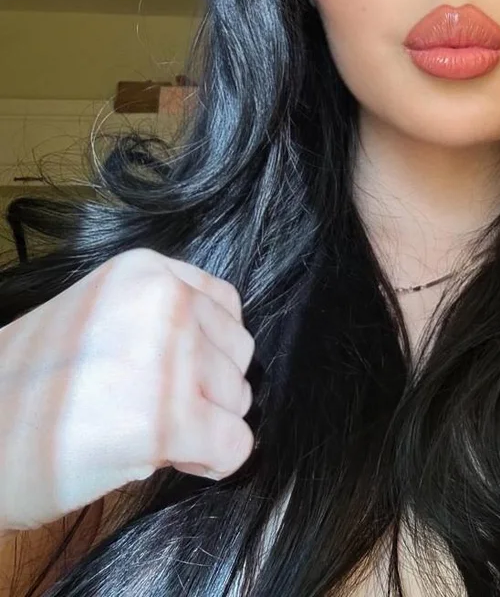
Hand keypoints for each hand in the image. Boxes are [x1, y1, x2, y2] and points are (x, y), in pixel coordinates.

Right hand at [0, 246, 254, 530]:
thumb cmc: (28, 389)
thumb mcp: (98, 316)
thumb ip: (158, 319)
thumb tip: (217, 357)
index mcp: (145, 271)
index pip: (224, 305)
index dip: (206, 350)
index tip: (176, 376)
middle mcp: (164, 302)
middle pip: (237, 353)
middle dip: (209, 390)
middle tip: (159, 414)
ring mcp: (168, 357)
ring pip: (237, 399)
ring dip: (209, 425)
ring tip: (153, 436)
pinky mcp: (167, 419)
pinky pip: (233, 446)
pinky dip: (214, 463)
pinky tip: (173, 462)